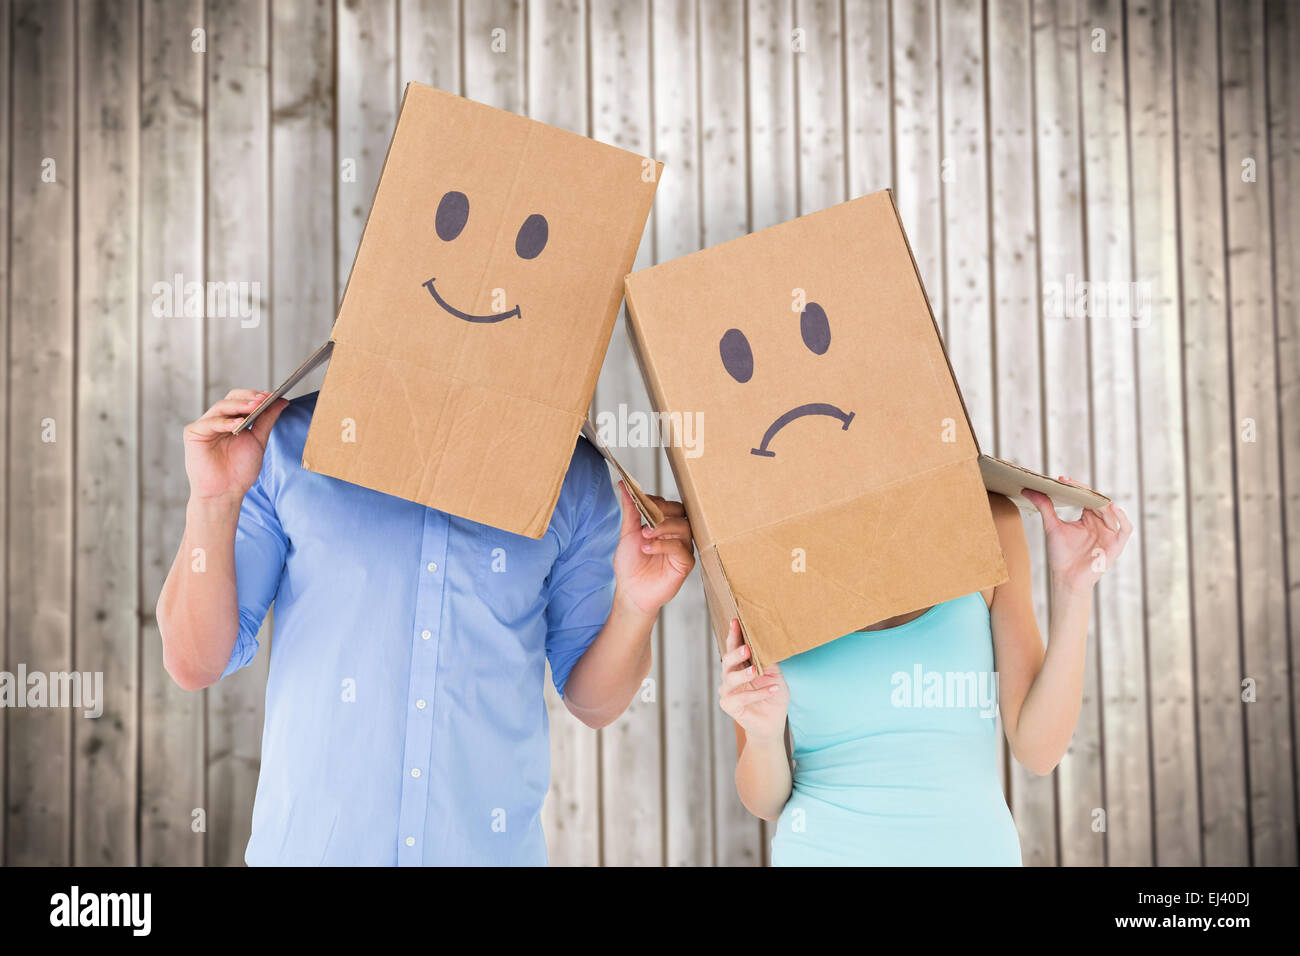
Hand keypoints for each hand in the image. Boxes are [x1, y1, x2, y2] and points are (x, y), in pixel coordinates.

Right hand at [183, 389, 288, 504]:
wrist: (224, 493)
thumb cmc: (239, 471)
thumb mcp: (258, 440)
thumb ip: (267, 420)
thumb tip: (281, 400)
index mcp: (231, 420)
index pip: (242, 400)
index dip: (256, 396)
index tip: (273, 395)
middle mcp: (217, 420)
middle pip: (231, 399)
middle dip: (249, 398)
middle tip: (264, 399)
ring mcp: (204, 425)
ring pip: (221, 407)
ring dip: (239, 406)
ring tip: (255, 406)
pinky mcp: (193, 433)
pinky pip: (209, 423)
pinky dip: (224, 422)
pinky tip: (238, 423)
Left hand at [611, 483, 694, 615]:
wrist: (630, 591)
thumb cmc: (630, 565)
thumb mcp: (628, 533)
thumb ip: (631, 510)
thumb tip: (624, 486)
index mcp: (665, 526)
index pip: (668, 504)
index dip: (656, 500)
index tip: (641, 501)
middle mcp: (677, 535)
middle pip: (680, 512)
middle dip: (662, 511)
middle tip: (646, 518)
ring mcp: (682, 548)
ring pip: (683, 527)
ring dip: (662, 527)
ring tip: (644, 535)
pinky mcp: (685, 564)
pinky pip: (681, 548)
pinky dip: (664, 545)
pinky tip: (647, 548)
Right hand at [718, 619, 788, 742]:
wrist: (773, 722)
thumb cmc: (773, 696)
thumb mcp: (775, 675)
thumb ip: (768, 661)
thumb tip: (767, 642)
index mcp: (740, 666)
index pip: (733, 648)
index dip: (733, 635)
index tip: (735, 621)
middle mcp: (730, 677)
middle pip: (727, 661)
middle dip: (735, 654)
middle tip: (746, 648)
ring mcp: (727, 692)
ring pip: (729, 679)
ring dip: (743, 674)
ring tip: (755, 670)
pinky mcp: (729, 706)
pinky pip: (741, 698)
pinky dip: (757, 694)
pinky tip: (772, 690)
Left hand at [1022, 477, 1132, 594]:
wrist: (1066, 578)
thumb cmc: (1061, 555)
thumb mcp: (1052, 526)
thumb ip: (1044, 507)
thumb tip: (1028, 490)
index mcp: (1088, 518)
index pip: (1087, 497)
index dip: (1077, 487)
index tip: (1062, 479)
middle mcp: (1100, 523)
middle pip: (1099, 502)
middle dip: (1087, 492)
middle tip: (1071, 483)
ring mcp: (1109, 534)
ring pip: (1112, 512)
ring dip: (1102, 502)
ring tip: (1090, 494)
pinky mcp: (1116, 545)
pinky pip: (1125, 529)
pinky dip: (1122, 518)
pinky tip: (1112, 508)